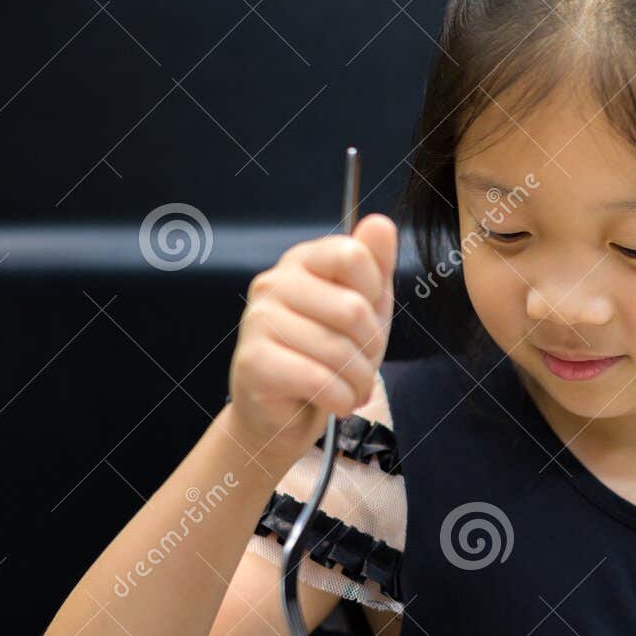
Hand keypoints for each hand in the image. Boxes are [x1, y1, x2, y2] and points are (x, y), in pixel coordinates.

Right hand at [226, 214, 396, 459]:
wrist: (286, 413)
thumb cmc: (327, 356)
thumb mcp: (364, 308)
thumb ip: (374, 265)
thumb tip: (381, 223)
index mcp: (302, 262)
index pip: (352, 255)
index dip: (375, 295)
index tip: (367, 319)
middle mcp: (274, 283)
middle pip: (351, 308)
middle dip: (370, 349)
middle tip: (362, 367)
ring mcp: (258, 321)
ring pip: (337, 350)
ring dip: (358, 382)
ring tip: (352, 389)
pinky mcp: (253, 362)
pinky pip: (317, 379)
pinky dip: (340, 399)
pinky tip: (337, 403)